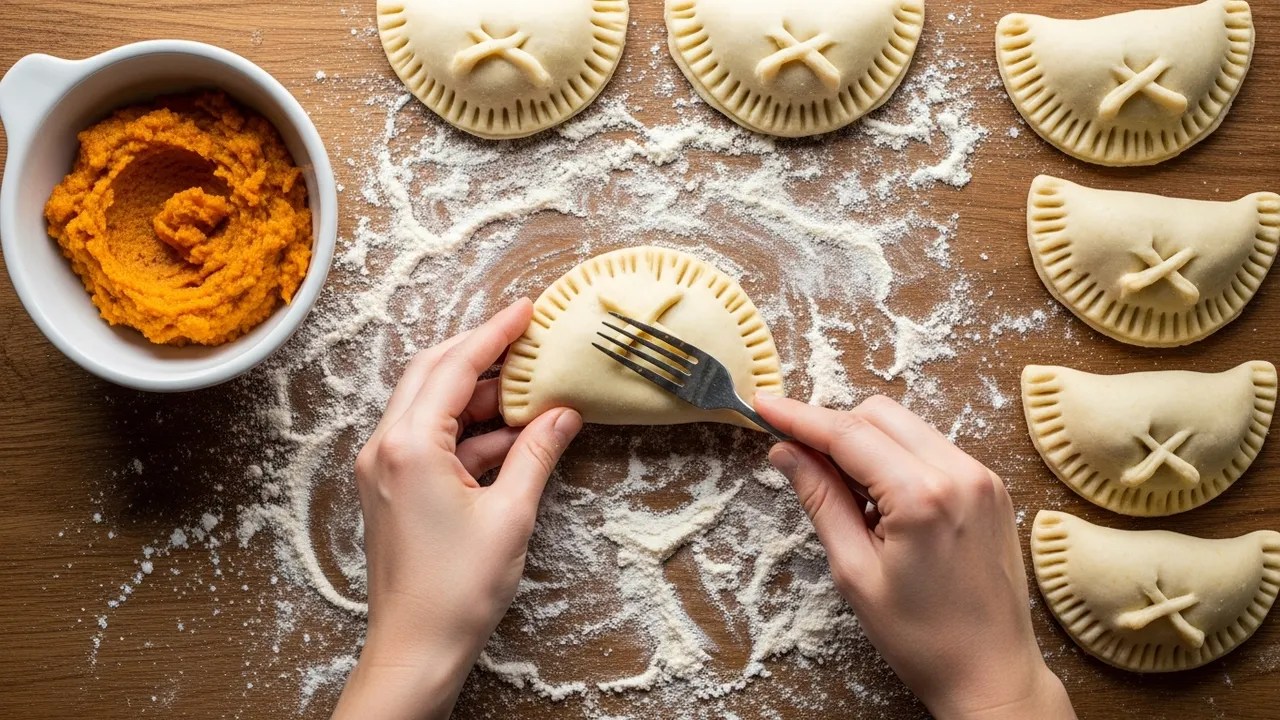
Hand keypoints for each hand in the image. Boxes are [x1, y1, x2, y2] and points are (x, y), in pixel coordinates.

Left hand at [333, 299, 582, 719]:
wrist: (415, 648)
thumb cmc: (457, 590)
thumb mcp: (510, 514)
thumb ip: (536, 454)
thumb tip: (562, 414)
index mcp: (410, 446)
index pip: (455, 368)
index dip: (494, 334)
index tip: (527, 310)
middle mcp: (386, 447)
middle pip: (434, 374)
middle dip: (482, 353)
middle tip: (527, 337)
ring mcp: (384, 467)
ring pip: (432, 405)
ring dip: (480, 396)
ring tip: (532, 392)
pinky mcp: (392, 487)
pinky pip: (431, 438)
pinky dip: (470, 431)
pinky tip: (513, 437)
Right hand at [756, 394, 1074, 719]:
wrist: (991, 673)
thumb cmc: (923, 638)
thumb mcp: (855, 572)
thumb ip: (821, 500)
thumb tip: (787, 453)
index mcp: (923, 497)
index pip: (848, 434)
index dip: (799, 416)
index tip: (765, 405)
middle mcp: (961, 474)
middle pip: (878, 414)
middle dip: (834, 428)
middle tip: (802, 463)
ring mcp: (983, 477)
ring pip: (907, 425)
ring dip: (868, 444)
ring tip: (852, 499)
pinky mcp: (992, 487)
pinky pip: (932, 448)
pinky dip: (898, 459)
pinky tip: (885, 503)